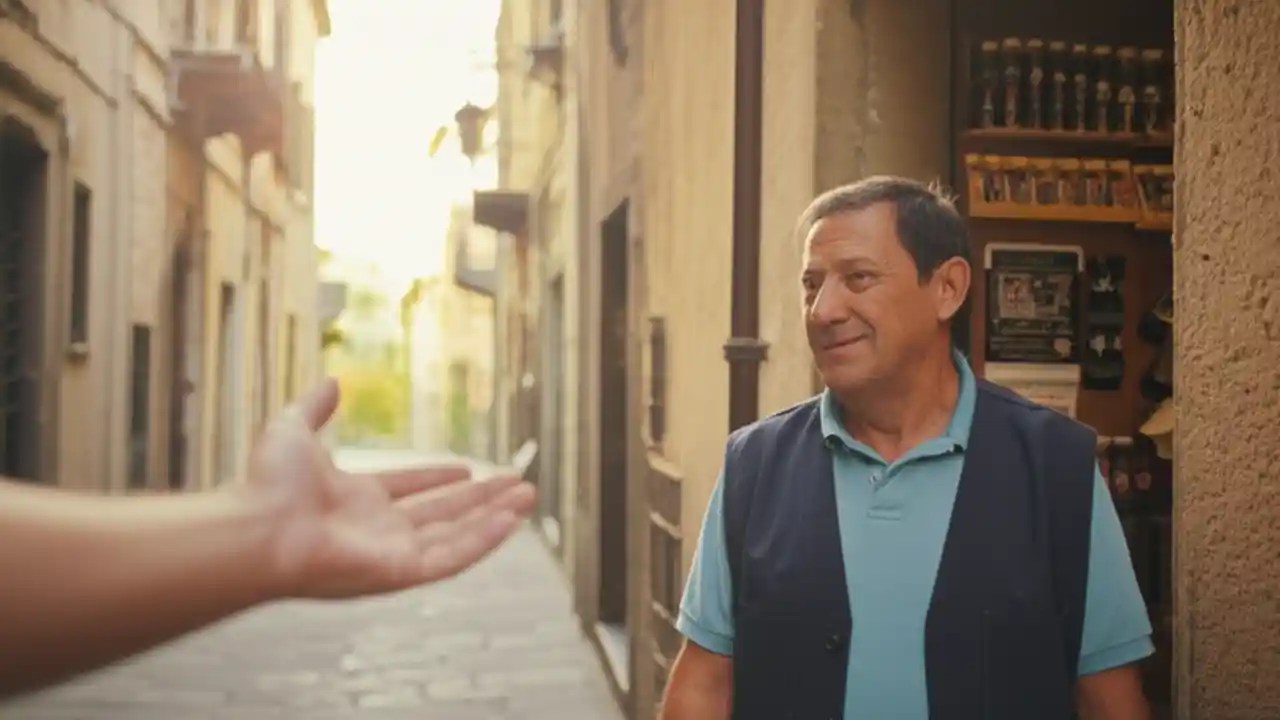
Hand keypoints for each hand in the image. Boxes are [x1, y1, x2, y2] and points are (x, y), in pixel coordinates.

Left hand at [239, 378, 534, 598]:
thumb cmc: (264, 486)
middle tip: (518, 482)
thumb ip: (314, 407)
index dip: (440, 478)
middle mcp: (378, 530)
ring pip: (457, 534)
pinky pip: (453, 557)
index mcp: (356, 501)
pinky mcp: (401, 573)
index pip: (411, 490)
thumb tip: (330, 380)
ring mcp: (392, 554)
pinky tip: (511, 519)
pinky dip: (485, 539)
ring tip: (529, 495)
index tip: (467, 466)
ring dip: (495, 516)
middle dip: (483, 497)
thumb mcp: (292, 430)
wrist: (254, 529)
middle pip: (444, 513)